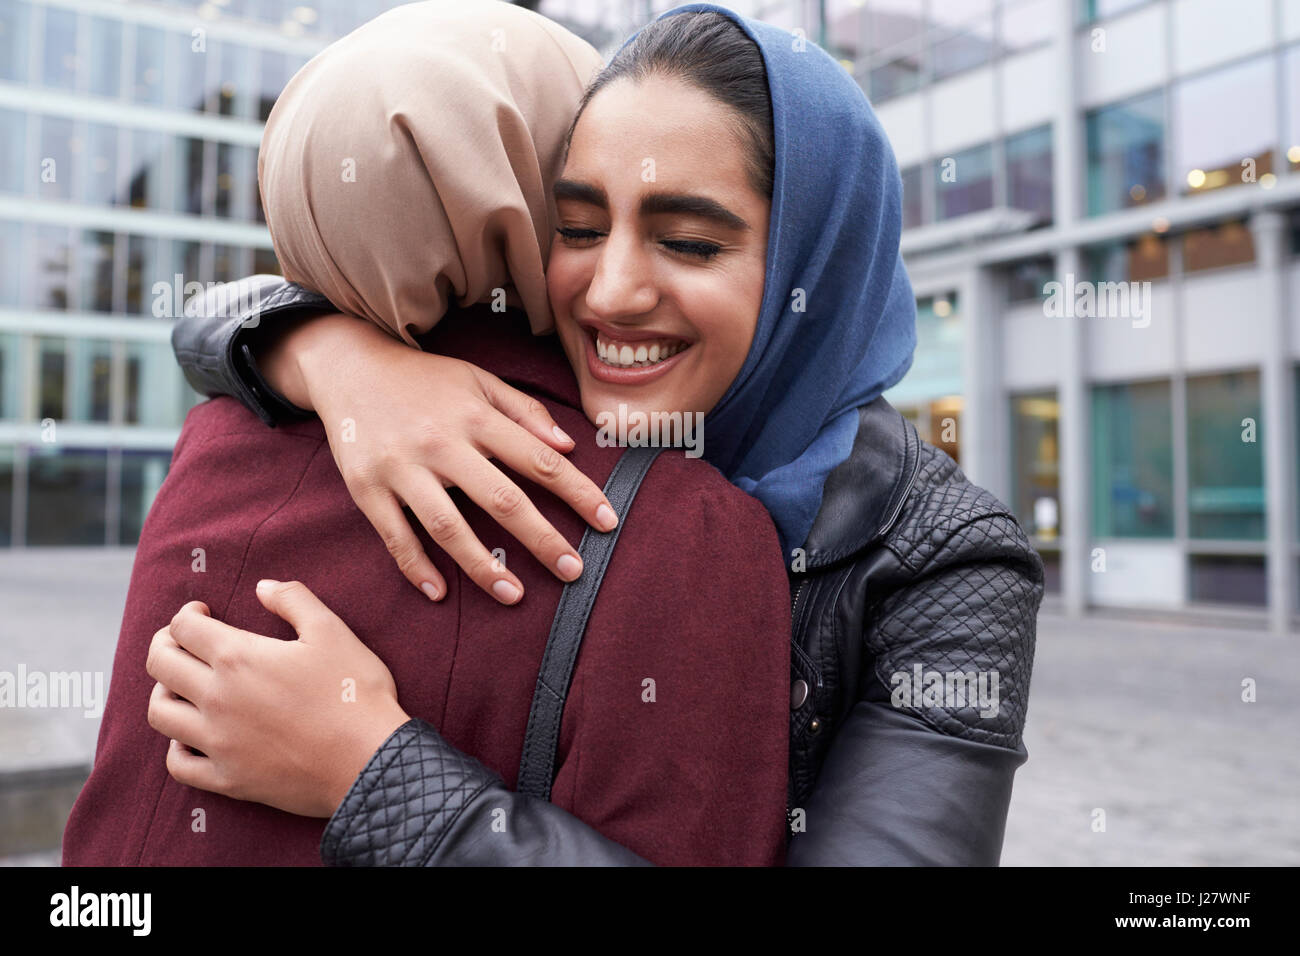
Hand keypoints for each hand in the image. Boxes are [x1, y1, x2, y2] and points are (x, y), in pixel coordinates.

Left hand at [146, 583, 410, 817]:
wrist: (370, 761)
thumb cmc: (355, 692)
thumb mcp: (332, 632)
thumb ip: (294, 600)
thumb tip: (262, 587)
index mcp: (238, 658)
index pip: (183, 627)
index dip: (186, 613)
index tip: (202, 612)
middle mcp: (217, 698)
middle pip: (160, 664)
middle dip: (165, 643)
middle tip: (182, 640)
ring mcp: (218, 742)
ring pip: (160, 712)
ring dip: (165, 691)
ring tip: (184, 686)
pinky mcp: (227, 778)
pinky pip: (178, 764)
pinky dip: (176, 747)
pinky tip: (192, 737)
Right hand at [259, 313, 617, 603]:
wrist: (347, 367)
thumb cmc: (424, 379)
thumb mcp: (478, 380)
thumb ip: (524, 411)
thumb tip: (568, 446)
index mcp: (475, 416)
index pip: (538, 460)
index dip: (577, 492)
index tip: (608, 521)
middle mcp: (441, 443)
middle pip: (501, 499)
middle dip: (542, 538)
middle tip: (575, 571)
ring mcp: (401, 468)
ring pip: (448, 526)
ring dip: (483, 566)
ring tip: (515, 596)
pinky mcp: (366, 488)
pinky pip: (395, 536)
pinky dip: (416, 567)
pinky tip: (440, 594)